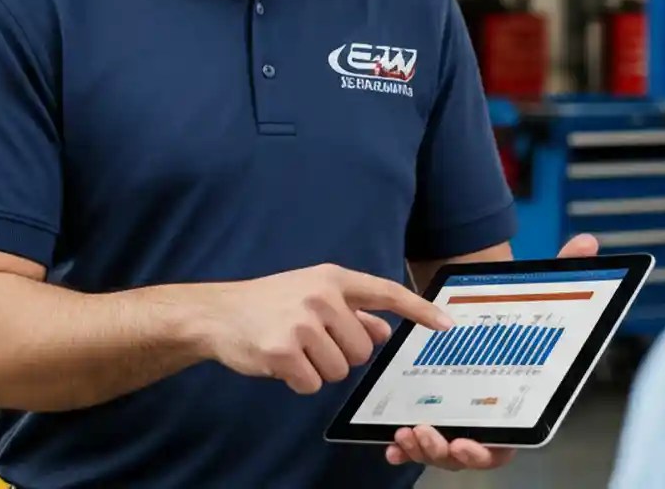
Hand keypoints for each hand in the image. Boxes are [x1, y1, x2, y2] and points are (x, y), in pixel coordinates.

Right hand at [200, 263, 452, 393]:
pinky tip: (281, 362)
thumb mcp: (313, 295)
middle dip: (342, 354)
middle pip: (363, 348)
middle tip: (312, 341)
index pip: (386, 292)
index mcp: (332, 278)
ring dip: (319, 369)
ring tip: (294, 349)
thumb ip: (353, 311)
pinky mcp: (282, 351)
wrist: (218, 314)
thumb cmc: (270, 304)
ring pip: (340, 370)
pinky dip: (299, 381)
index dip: (419, 310)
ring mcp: (301, 323)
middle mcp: (320, 296)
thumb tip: (385, 331)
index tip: (446, 325)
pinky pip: (312, 384)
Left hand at [386, 234, 599, 469]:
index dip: (486, 451)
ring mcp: (459, 423)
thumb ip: (564, 270)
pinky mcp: (434, 419)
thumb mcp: (537, 292)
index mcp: (516, 406)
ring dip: (423, 450)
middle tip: (427, 435)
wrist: (485, 317)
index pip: (505, 444)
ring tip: (407, 432)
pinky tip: (392, 445)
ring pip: (441, 453)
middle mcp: (487, 421)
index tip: (468, 443)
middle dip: (446, 453)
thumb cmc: (516, 318)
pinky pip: (419, 446)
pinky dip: (406, 450)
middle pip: (469, 455)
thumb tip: (588, 241)